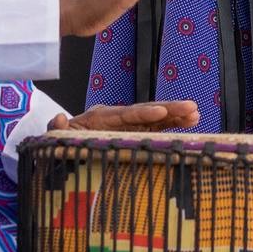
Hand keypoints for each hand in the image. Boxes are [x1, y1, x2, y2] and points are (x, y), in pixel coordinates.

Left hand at [55, 99, 199, 132]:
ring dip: (175, 115)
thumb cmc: (63, 141)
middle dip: (168, 110)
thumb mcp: (57, 136)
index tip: (160, 112)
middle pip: (145, 112)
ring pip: (155, 118)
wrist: (66, 144)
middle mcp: (118, 116)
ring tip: (196, 114)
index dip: (143, 113)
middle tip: (191, 107)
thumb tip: (60, 118)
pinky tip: (190, 123)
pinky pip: (156, 128)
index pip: (125, 114)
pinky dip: (172, 125)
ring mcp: (128, 124)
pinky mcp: (135, 132)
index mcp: (101, 116)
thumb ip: (58, 128)